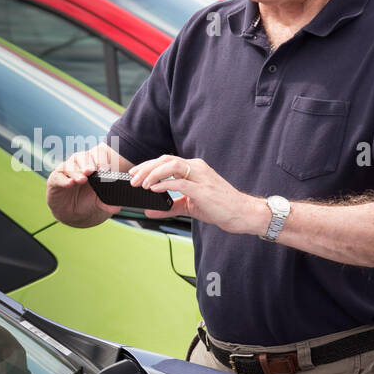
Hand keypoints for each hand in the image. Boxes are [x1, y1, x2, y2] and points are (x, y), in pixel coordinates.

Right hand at [45, 143, 126, 227]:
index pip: (97, 155)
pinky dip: (64, 180)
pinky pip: (58, 177)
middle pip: (83, 157)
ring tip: (82, 179)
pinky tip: (70, 183)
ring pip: (70, 166)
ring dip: (76, 172)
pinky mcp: (54, 179)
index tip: (106, 168)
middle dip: (88, 163)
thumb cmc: (86, 201)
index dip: (101, 159)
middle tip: (92, 170)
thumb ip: (107, 203)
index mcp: (92, 165)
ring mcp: (66, 171)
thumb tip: (117, 207)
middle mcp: (78, 165)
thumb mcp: (98, 202)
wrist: (70, 213)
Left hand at [128, 155, 268, 234]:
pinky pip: (180, 183)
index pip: (166, 161)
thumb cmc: (219, 206)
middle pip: (165, 160)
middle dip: (146, 168)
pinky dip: (165, 185)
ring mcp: (201, 177)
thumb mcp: (190, 206)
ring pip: (171, 166)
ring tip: (141, 184)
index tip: (134, 173)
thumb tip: (150, 211)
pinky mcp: (203, 190)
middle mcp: (197, 168)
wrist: (241, 213)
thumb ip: (169, 206)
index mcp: (194, 168)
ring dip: (153, 174)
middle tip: (132, 179)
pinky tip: (154, 189)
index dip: (148, 166)